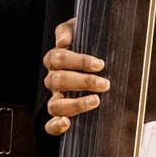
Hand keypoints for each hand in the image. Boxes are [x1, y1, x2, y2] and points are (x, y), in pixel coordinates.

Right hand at [43, 18, 108, 136]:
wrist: (104, 59)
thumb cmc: (92, 43)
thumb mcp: (82, 30)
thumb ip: (69, 30)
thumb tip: (62, 42)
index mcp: (56, 59)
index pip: (59, 59)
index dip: (78, 62)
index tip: (99, 64)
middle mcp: (54, 79)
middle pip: (58, 80)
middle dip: (83, 82)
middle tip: (105, 84)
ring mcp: (57, 98)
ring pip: (54, 104)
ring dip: (74, 104)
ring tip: (96, 101)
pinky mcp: (62, 114)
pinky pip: (50, 125)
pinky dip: (55, 126)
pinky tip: (66, 124)